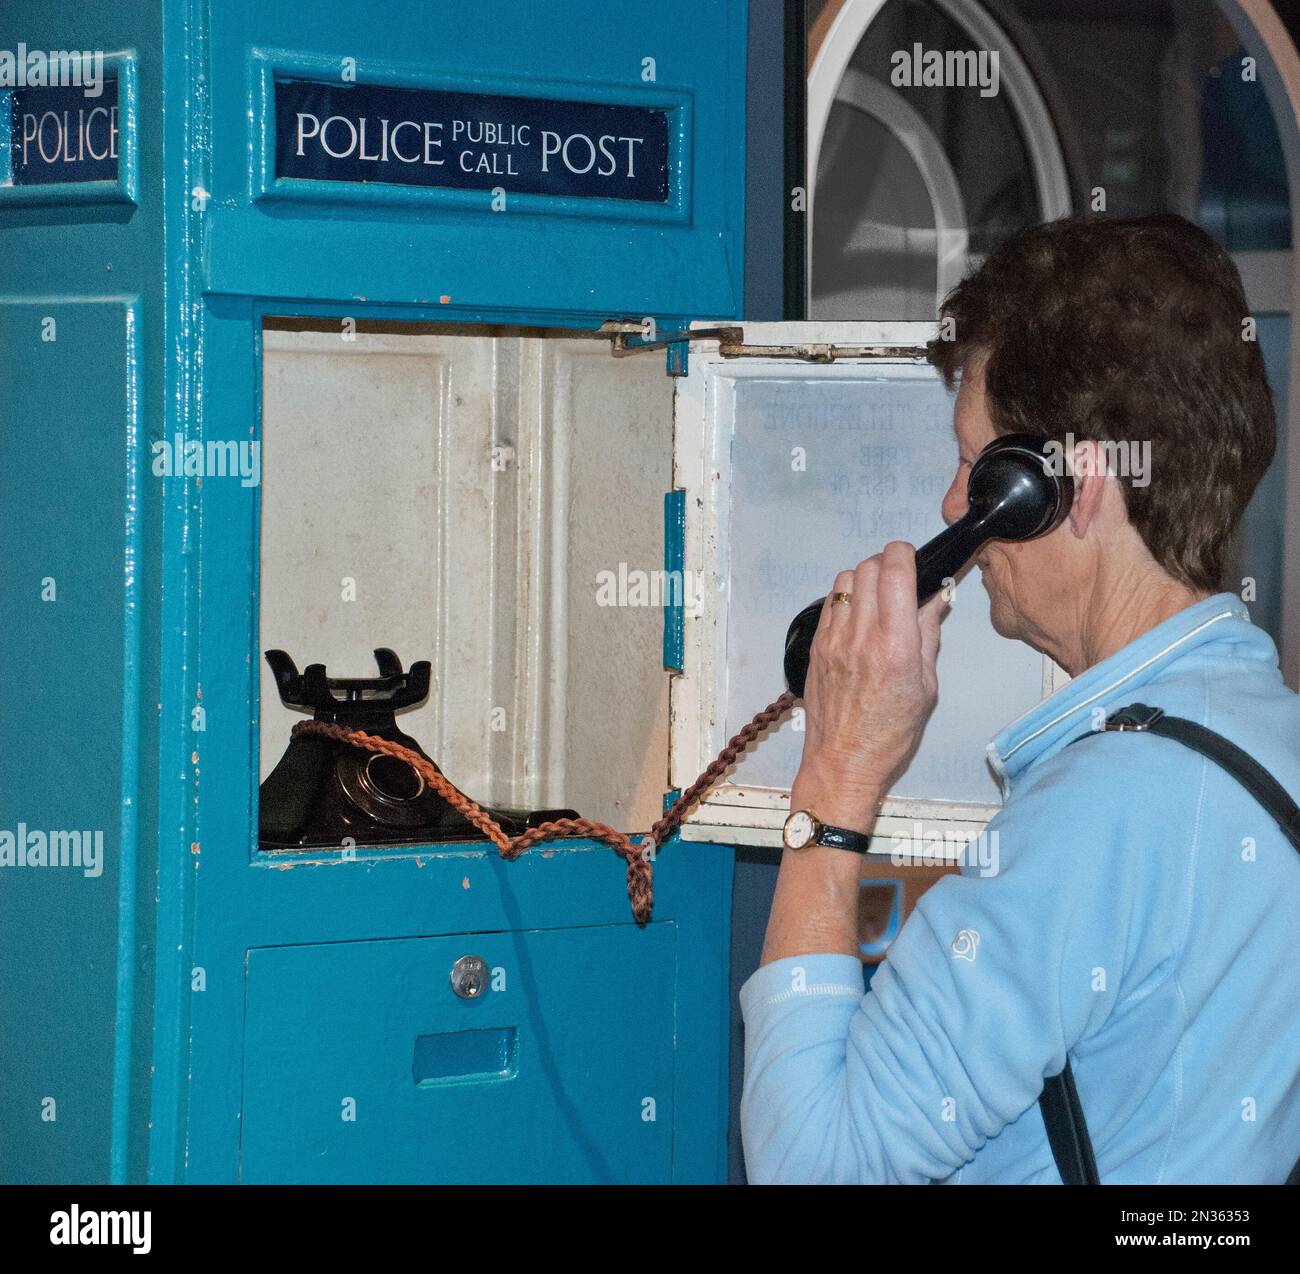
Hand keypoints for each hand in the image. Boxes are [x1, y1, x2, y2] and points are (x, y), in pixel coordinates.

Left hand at [793, 541, 945, 826]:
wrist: (843, 761)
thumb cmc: (891, 733)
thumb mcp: (926, 686)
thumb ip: (929, 635)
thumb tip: (936, 597)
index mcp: (895, 646)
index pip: (894, 571)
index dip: (904, 554)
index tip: (912, 558)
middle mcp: (861, 636)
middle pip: (867, 567)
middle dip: (886, 563)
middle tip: (899, 579)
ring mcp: (833, 640)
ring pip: (844, 580)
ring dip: (864, 579)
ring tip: (877, 598)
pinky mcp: (816, 647)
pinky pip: (829, 604)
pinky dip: (846, 599)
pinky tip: (858, 618)